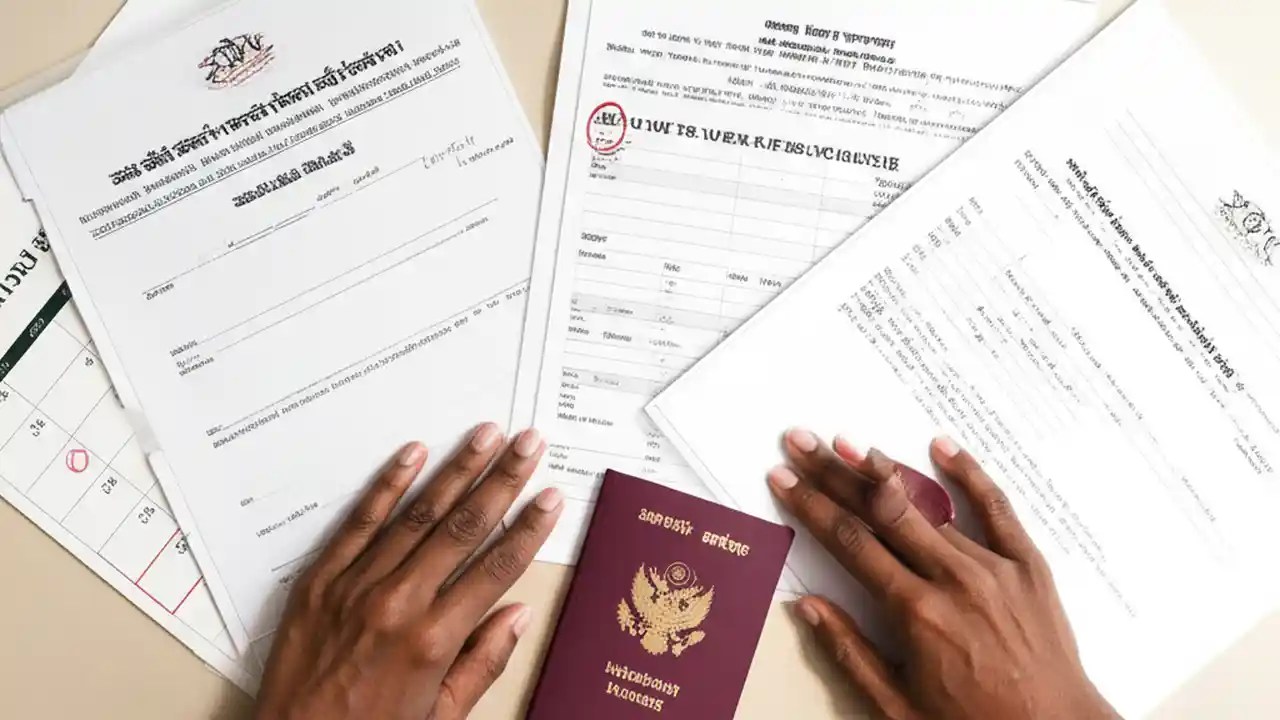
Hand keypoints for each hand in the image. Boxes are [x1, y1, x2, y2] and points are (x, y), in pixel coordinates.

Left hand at [254, 424, 562, 719]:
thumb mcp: (439, 717)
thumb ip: (482, 664)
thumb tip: (518, 614)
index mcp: (433, 641)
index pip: (496, 568)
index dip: (529, 528)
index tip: (551, 497)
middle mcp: (398, 604)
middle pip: (463, 527)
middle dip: (502, 480)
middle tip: (529, 442)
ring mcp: (355, 586)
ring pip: (417, 514)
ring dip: (456, 470)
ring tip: (486, 436)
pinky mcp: (319, 580)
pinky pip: (359, 522)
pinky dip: (387, 485)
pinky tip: (413, 454)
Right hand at [768, 430, 1118, 719]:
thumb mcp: (898, 705)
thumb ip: (851, 652)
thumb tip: (809, 607)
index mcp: (917, 613)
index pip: (850, 544)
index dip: (812, 506)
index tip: (785, 480)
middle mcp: (953, 580)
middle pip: (880, 511)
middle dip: (834, 473)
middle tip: (802, 442)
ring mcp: (994, 568)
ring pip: (930, 506)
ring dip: (883, 472)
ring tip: (847, 443)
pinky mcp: (1028, 565)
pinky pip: (997, 508)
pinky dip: (969, 474)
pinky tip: (941, 446)